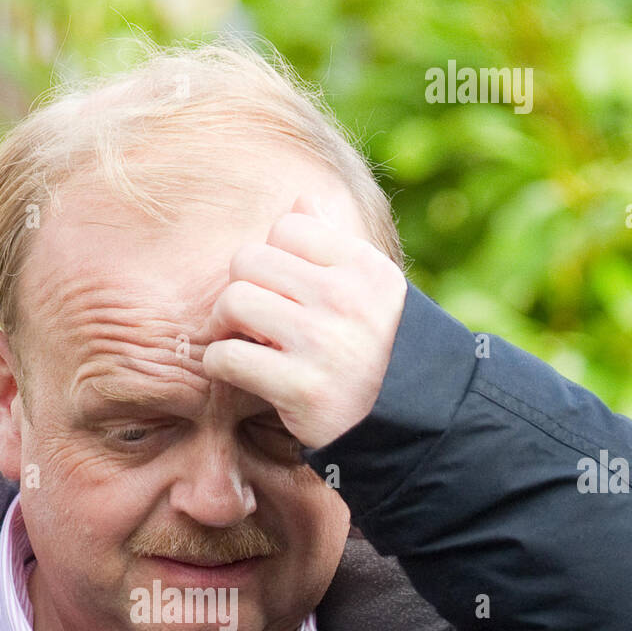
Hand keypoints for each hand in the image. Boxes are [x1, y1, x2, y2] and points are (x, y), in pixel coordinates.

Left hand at [201, 193, 407, 450]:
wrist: (412, 429)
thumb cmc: (383, 357)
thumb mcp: (378, 294)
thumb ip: (337, 247)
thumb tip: (301, 201)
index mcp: (365, 268)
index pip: (288, 226)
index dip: (272, 256)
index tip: (279, 288)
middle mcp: (345, 299)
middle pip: (249, 260)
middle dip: (240, 288)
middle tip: (248, 317)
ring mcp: (322, 344)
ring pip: (234, 300)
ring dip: (224, 323)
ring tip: (240, 340)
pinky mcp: (300, 389)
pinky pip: (228, 356)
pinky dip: (219, 364)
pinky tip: (235, 372)